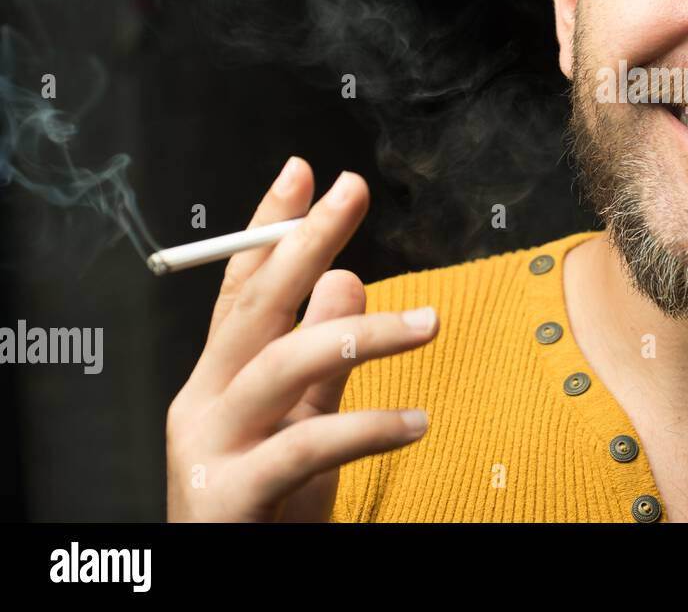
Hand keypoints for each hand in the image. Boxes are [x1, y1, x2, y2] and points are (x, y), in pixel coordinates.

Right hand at [165, 157, 438, 520]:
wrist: (227, 586)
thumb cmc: (269, 509)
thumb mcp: (303, 425)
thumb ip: (325, 363)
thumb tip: (348, 279)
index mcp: (219, 380)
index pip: (242, 288)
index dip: (269, 227)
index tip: (303, 170)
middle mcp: (204, 403)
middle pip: (255, 306)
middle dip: (304, 241)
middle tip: (352, 189)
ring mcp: (211, 447)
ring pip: (285, 365)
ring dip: (363, 334)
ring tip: (431, 322)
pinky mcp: (230, 497)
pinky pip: (306, 446)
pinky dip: (367, 428)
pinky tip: (416, 423)